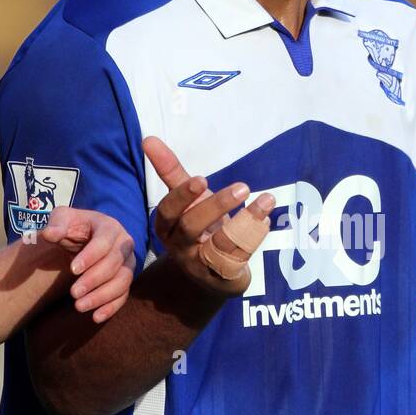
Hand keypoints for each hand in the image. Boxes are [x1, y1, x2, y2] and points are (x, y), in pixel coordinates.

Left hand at [40, 207, 135, 322]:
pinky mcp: (125, 279)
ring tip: (79, 306)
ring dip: (102, 296)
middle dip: (94, 280)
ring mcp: (128, 263)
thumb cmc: (73, 227)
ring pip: (122, 282)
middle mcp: (124, 244)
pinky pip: (123, 295)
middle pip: (114, 264)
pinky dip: (111, 307)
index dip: (90, 257)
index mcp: (110, 227)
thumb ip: (56, 224)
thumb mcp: (63, 218)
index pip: (104, 242)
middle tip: (73, 293)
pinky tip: (95, 317)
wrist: (84, 237)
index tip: (72, 270)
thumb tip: (50, 233)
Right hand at [142, 136, 274, 296]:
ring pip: (221, 244)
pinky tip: (265, 219)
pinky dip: (253, 238)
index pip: (168, 211)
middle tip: (243, 186)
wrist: (210, 276)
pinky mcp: (223, 276)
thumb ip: (171, 172)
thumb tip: (148, 138)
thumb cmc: (197, 228)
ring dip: (246, 221)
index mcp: (167, 226)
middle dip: (216, 206)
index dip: (183, 196)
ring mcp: (201, 264)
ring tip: (267, 200)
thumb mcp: (186, 201)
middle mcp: (180, 247)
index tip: (201, 179)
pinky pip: (239, 258)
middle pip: (192, 227)